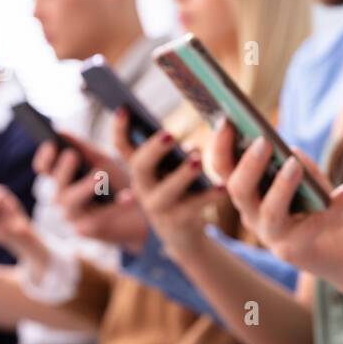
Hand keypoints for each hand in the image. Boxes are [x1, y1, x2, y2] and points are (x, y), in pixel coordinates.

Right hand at [35, 125, 147, 248]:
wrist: (138, 213)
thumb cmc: (117, 183)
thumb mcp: (103, 162)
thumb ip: (83, 148)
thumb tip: (60, 131)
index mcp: (62, 179)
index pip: (44, 168)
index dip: (45, 157)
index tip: (52, 143)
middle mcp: (62, 198)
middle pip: (56, 185)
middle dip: (64, 170)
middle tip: (72, 154)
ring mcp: (72, 216)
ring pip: (71, 202)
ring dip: (85, 187)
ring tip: (100, 176)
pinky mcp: (88, 230)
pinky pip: (98, 217)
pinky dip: (116, 206)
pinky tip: (129, 196)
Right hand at [114, 115, 228, 262]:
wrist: (182, 234)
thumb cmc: (179, 192)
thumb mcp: (173, 170)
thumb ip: (178, 155)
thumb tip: (193, 144)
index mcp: (140, 169)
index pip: (122, 146)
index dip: (120, 128)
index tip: (124, 109)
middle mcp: (142, 186)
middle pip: (139, 165)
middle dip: (154, 149)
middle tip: (170, 134)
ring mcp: (157, 206)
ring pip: (165, 190)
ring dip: (182, 174)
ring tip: (197, 158)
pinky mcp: (177, 220)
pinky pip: (193, 206)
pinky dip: (209, 195)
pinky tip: (223, 187)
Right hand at [206, 122, 342, 275]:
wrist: (336, 247)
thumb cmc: (314, 204)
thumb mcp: (306, 177)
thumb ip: (296, 163)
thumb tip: (290, 153)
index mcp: (247, 193)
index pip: (222, 169)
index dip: (219, 146)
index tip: (226, 121)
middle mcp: (252, 215)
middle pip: (239, 191)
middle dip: (249, 165)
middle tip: (263, 142)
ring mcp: (272, 236)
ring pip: (270, 212)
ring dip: (282, 185)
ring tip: (295, 165)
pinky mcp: (296, 250)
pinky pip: (315, 224)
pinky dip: (339, 201)